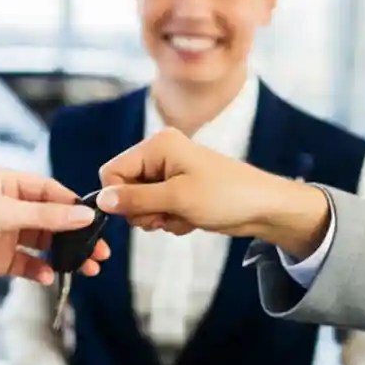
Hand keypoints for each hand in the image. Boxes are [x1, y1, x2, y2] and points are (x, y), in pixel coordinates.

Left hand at [0, 167, 109, 292]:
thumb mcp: (0, 212)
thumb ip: (44, 217)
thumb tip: (82, 216)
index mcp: (6, 183)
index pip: (50, 191)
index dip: (73, 206)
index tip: (96, 220)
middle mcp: (8, 206)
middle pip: (52, 220)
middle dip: (76, 235)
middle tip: (100, 251)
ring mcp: (4, 233)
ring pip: (44, 244)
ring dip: (64, 255)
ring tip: (87, 268)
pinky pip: (27, 264)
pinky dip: (40, 271)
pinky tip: (49, 277)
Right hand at [95, 128, 330, 257]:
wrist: (264, 208)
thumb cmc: (226, 196)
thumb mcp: (177, 199)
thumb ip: (136, 199)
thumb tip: (101, 201)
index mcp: (158, 145)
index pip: (112, 172)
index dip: (120, 197)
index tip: (142, 211)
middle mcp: (161, 154)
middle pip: (125, 189)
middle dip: (143, 210)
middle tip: (167, 215)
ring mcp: (170, 172)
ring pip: (141, 203)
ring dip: (159, 218)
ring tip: (183, 216)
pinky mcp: (179, 189)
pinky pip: (158, 209)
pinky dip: (171, 220)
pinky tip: (191, 219)